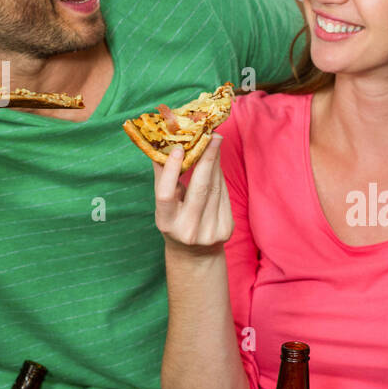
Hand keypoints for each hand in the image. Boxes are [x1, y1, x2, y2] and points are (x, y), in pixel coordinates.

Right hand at [154, 137, 232, 252]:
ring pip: (215, 188)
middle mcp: (188, 230)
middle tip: (212, 135)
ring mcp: (210, 231)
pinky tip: (217, 163)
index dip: (172, 171)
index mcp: (167, 223)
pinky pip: (224, 195)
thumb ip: (163, 178)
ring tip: (214, 143)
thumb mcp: (164, 206)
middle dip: (207, 159)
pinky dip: (220, 176)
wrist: (195, 253)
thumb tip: (161, 145)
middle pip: (199, 189)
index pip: (166, 195)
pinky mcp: (226, 229)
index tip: (178, 148)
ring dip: (215, 163)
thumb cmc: (175, 221)